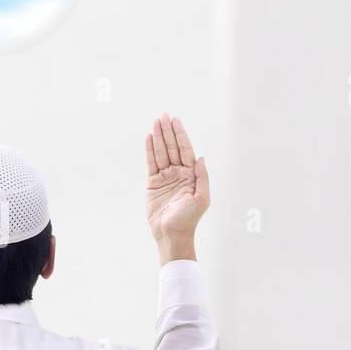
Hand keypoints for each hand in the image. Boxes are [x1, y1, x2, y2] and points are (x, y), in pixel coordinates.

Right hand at [145, 113, 208, 263]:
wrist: (171, 234)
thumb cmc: (189, 219)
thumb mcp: (202, 198)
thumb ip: (202, 177)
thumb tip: (201, 158)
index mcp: (190, 175)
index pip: (185, 150)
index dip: (180, 135)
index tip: (175, 121)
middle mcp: (178, 173)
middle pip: (172, 148)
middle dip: (168, 131)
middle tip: (163, 116)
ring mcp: (165, 177)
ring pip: (161, 153)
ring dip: (158, 137)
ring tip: (155, 122)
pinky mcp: (153, 184)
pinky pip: (151, 163)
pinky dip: (149, 150)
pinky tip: (149, 138)